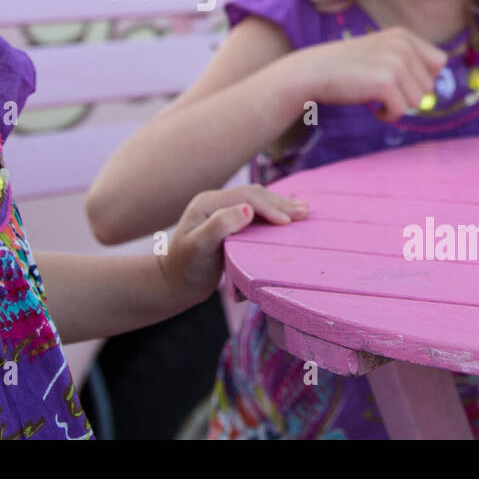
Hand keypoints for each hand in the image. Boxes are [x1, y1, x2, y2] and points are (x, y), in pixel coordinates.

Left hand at [159, 184, 307, 305]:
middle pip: (254, 195)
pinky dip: (273, 213)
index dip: (269, 207)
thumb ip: (220, 226)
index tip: (287, 222)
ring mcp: (222, 211)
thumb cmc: (185, 268)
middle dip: (280, 203)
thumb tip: (247, 209)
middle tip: (306, 212)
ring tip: (305, 211)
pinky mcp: (229, 223)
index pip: (246, 197)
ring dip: (280, 206)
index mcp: (208, 203)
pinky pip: (255, 213)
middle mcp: (216, 202)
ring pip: (257, 202)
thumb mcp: (199, 248)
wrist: (172, 283)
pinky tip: (287, 216)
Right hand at [280, 27, 446, 121]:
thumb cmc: (346, 67)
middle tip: (380, 90)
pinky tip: (373, 108)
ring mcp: (395, 63)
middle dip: (408, 95)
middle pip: (430, 85)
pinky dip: (388, 115)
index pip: (439, 63)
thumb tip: (434, 88)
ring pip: (419, 101)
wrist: (313, 71)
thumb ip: (408, 62)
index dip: (422, 78)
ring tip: (374, 96)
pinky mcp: (386, 82)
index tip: (398, 82)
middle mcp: (403, 46)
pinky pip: (401, 110)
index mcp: (404, 36)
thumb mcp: (380, 53)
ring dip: (397, 105)